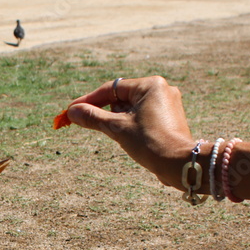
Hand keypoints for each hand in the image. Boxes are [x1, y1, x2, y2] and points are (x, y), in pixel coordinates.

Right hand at [65, 76, 196, 188]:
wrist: (179, 164)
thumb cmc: (150, 143)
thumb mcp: (117, 128)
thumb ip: (93, 117)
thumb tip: (72, 112)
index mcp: (150, 85)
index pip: (110, 89)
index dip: (88, 101)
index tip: (70, 111)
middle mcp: (161, 89)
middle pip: (120, 97)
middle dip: (102, 111)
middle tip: (83, 122)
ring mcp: (167, 104)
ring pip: (130, 108)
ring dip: (115, 119)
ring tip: (110, 133)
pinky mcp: (168, 118)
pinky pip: (141, 116)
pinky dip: (128, 123)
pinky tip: (124, 136)